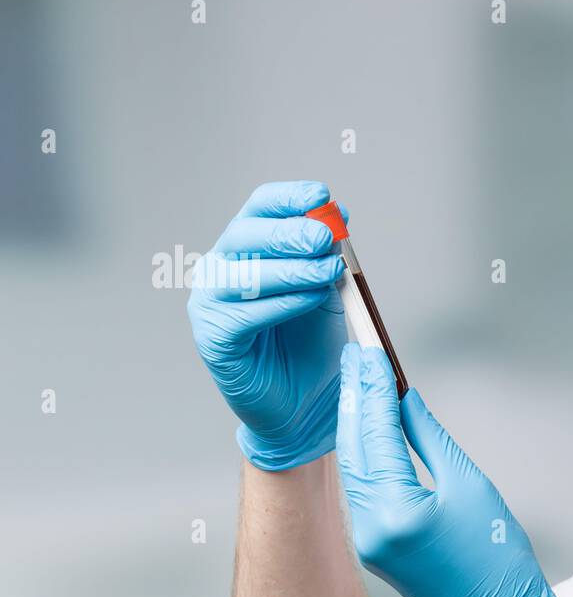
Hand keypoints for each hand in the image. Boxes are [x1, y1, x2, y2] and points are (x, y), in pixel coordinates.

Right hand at [187, 180, 348, 469]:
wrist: (307, 401)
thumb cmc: (312, 343)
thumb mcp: (327, 289)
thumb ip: (327, 255)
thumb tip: (337, 216)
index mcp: (247, 247)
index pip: (260, 208)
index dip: (289, 198)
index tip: (323, 195)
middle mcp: (221, 268)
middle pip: (247, 234)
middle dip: (290, 232)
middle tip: (326, 237)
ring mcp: (211, 303)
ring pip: (244, 273)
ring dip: (292, 269)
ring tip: (329, 273)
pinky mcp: (213, 338)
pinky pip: (246, 314)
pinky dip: (283, 303)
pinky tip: (311, 301)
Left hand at [336, 343, 572, 596]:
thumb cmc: (497, 559)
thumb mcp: (470, 485)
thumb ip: (430, 438)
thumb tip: (403, 401)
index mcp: (394, 514)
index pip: (375, 436)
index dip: (372, 390)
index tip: (369, 353)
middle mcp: (369, 529)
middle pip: (354, 449)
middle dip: (355, 400)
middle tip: (356, 356)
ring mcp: (367, 541)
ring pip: (354, 468)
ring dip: (355, 424)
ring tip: (357, 382)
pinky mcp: (374, 547)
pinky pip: (362, 488)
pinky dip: (364, 454)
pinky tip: (367, 429)